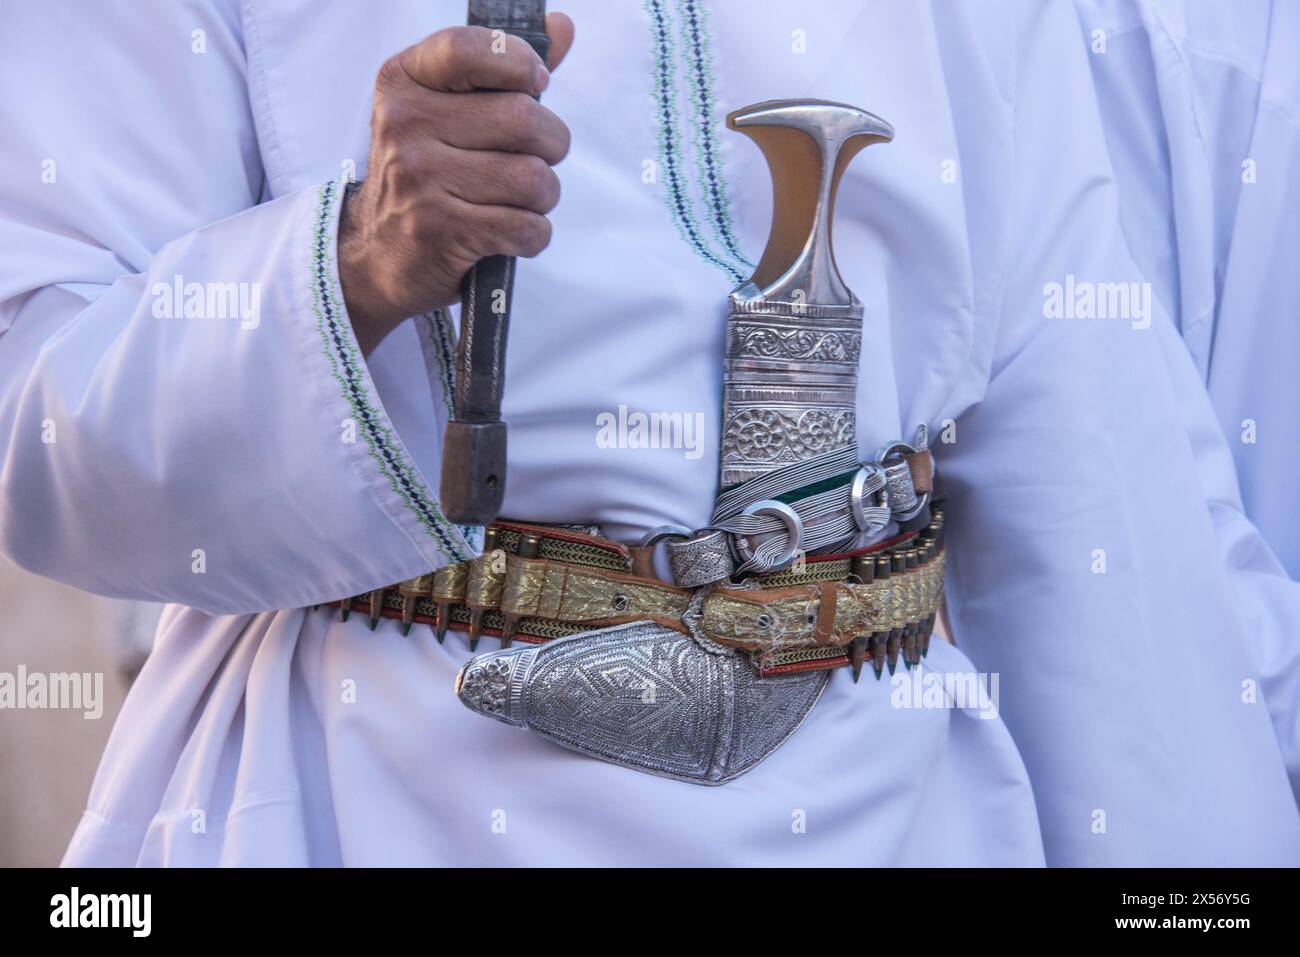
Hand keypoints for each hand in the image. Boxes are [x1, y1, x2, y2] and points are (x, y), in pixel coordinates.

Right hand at [339, 14, 574, 352]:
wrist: (378, 253)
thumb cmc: (427, 175)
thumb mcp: (448, 112)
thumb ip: (505, 71)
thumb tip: (561, 26)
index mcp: (404, 81)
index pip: (472, 48)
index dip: (520, 63)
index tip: (535, 83)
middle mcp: (405, 124)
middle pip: (525, 119)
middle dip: (550, 145)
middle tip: (534, 158)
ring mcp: (418, 178)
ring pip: (532, 178)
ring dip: (543, 197)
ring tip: (520, 200)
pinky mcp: (438, 230)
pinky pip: (525, 228)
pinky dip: (533, 235)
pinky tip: (512, 232)